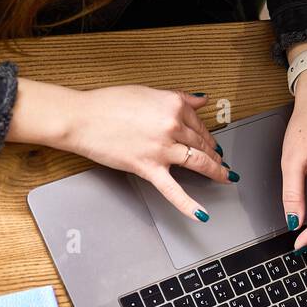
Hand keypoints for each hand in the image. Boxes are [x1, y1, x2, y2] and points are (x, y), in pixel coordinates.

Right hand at [8, 79, 232, 221]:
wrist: (82, 118)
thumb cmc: (108, 104)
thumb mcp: (148, 92)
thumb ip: (179, 97)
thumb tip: (201, 99)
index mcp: (173, 105)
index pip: (199, 123)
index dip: (208, 134)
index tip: (213, 141)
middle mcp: (171, 126)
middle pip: (201, 143)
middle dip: (214, 153)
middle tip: (221, 160)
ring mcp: (162, 149)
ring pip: (198, 162)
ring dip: (215, 171)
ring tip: (224, 177)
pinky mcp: (148, 167)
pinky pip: (173, 190)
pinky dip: (189, 204)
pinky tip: (202, 214)